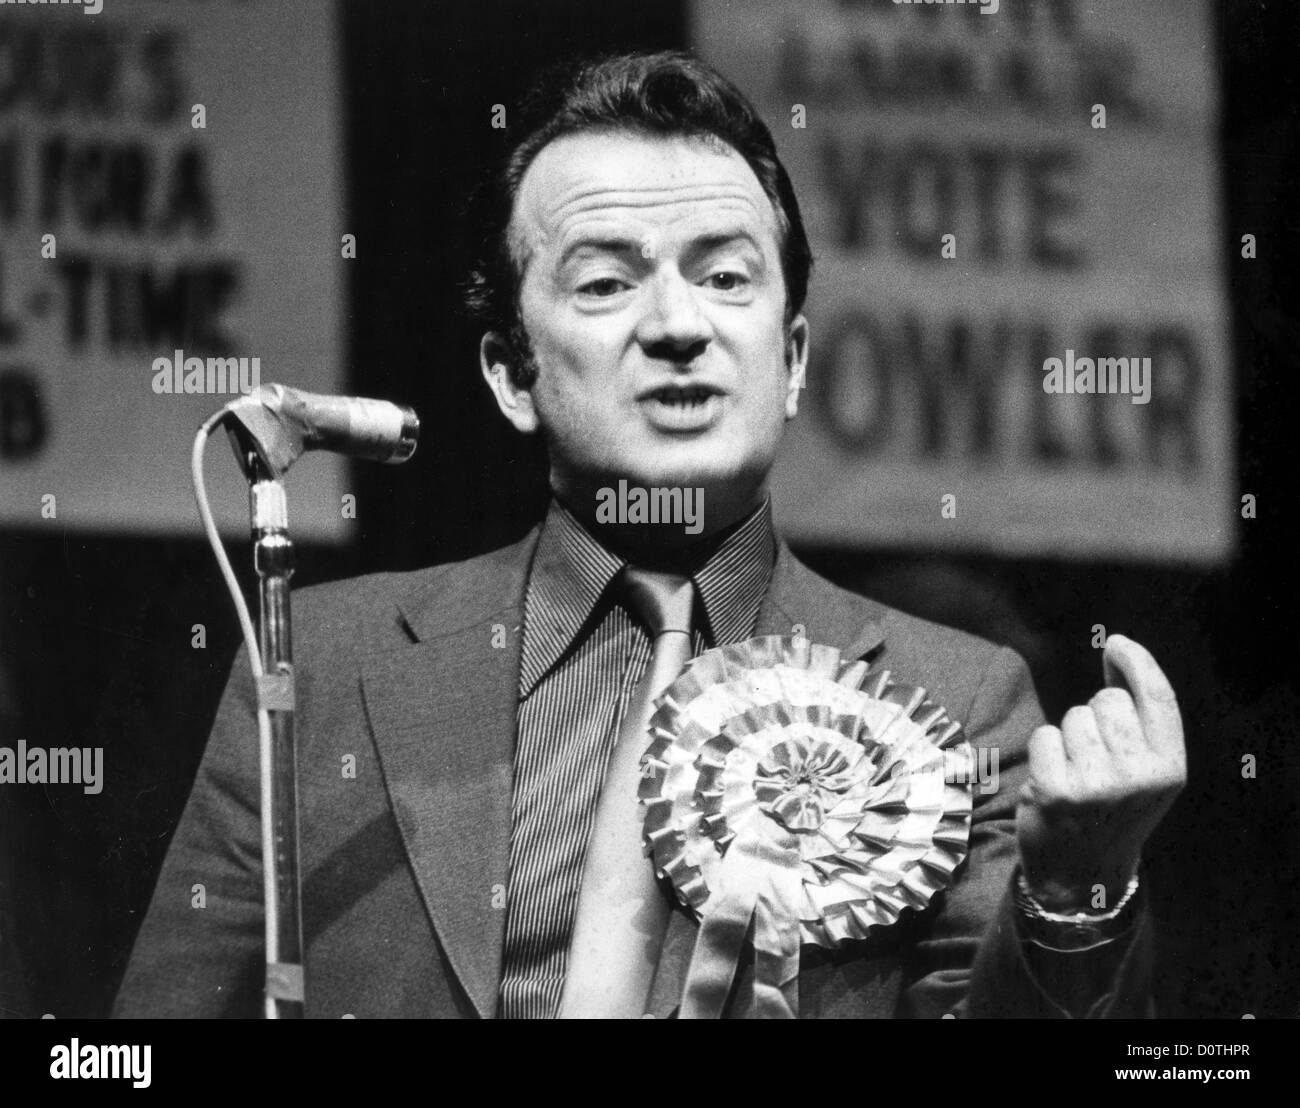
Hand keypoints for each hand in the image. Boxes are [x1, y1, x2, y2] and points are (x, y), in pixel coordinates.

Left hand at [1016, 634, 1185, 911]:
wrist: (1082, 874)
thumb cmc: (1113, 809)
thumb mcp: (1146, 773)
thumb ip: (1140, 722)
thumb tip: (1119, 656)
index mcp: (1170, 768)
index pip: (1157, 697)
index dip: (1137, 661)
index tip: (1118, 643)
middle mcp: (1138, 776)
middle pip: (1105, 701)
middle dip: (1095, 715)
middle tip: (1095, 757)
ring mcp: (1096, 785)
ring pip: (1071, 717)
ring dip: (1068, 736)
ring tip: (1075, 773)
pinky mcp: (1055, 790)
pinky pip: (1044, 736)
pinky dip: (1044, 752)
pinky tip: (1053, 782)